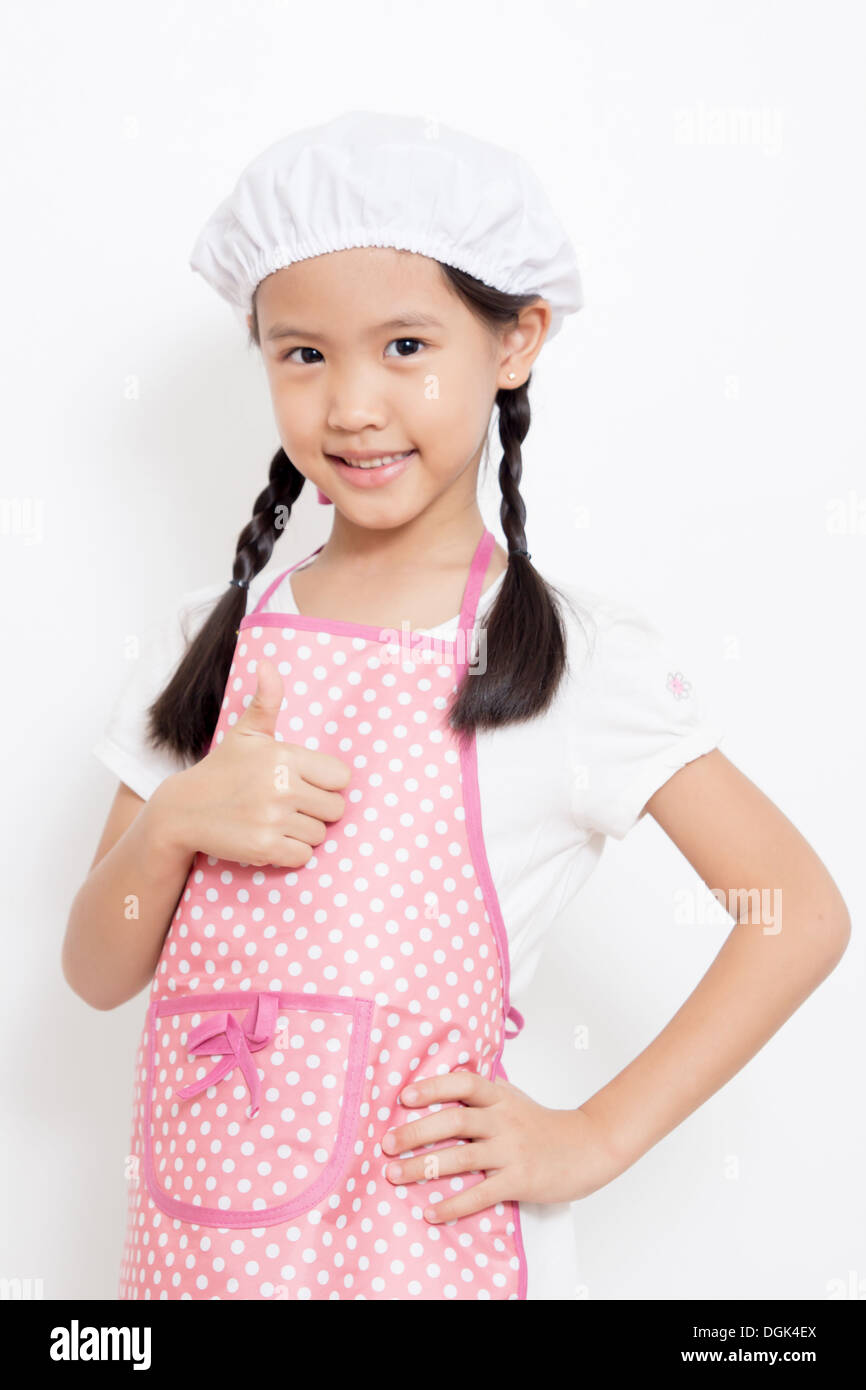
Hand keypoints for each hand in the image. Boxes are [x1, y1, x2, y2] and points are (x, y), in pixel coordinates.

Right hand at [150, 658, 351, 867]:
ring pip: (320, 834)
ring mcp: (273, 818)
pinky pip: (304, 856)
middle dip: (317, 810)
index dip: (327, 783)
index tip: (306, 784)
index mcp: (284, 756)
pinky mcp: (264, 847)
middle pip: (335, 809)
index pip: (341, 777)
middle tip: (291, 805)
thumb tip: (266, 664)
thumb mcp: (246, 733)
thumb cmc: (223, 769)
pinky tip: (271, 838)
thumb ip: (266, 700)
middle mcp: (281, 786)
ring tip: (277, 820)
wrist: (182, 810)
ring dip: (303, 832)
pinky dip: (292, 852)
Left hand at [381, 1069, 623, 1222]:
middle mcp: (504, 1119)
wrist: (587, 1146)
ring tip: (395, 1175)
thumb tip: (438, 1090)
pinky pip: (480, 1193)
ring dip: (424, 1167)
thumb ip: (481, 1096)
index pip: (463, 1083)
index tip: (404, 1097)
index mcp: (500, 1097)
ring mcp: (512, 1150)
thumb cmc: (542, 1125)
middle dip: (415, 1132)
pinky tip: (431, 1212)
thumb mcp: (513, 1099)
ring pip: (461, 1156)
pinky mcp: (520, 1180)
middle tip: (386, 1144)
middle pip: (454, 1120)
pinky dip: (453, 1205)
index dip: (433, 1087)